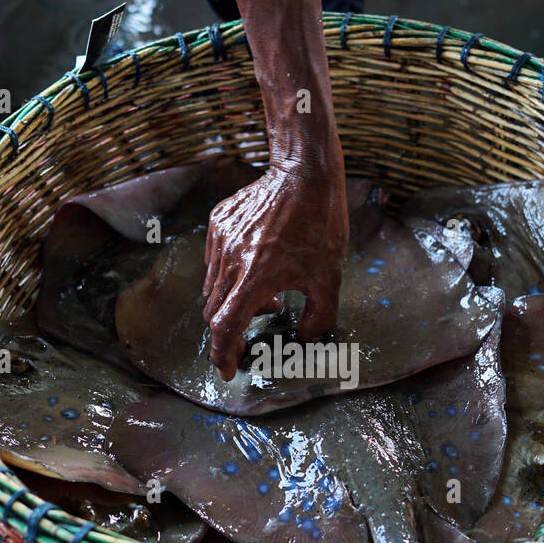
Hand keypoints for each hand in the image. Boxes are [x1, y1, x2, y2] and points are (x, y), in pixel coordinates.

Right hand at [202, 163, 347, 380]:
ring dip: (234, 298)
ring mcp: (221, 241)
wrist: (304, 173)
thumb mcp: (330, 276)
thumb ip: (319, 315)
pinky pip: (215, 260)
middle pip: (215, 311)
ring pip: (214, 286)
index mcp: (256, 278)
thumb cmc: (320, 224)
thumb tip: (305, 335)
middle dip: (232, 328)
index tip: (227, 369)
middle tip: (258, 324)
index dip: (223, 354)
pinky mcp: (218, 224)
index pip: (225, 328)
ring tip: (268, 288)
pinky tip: (258, 261)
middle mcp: (231, 261)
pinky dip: (230, 272)